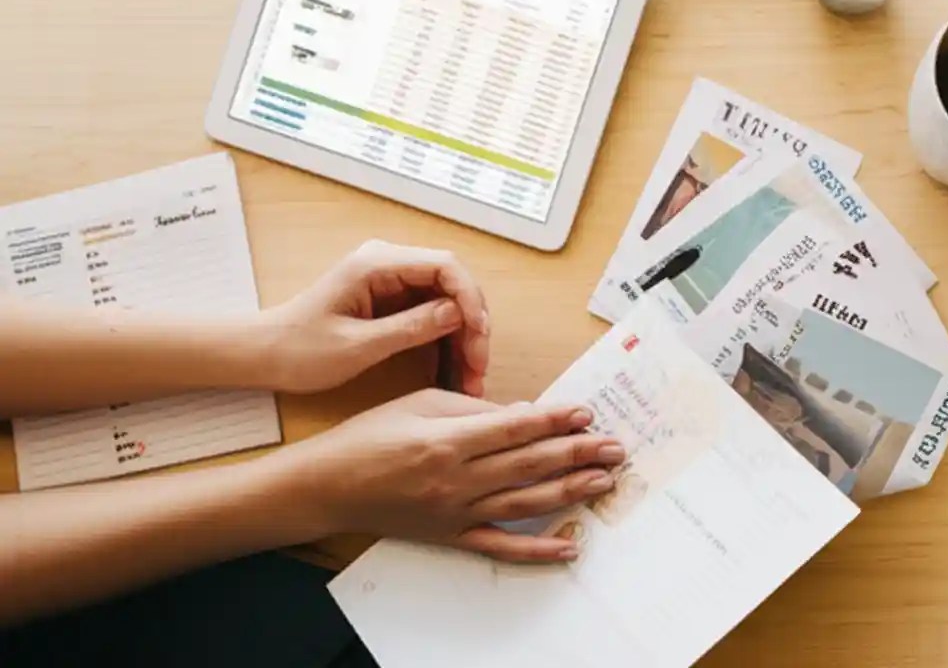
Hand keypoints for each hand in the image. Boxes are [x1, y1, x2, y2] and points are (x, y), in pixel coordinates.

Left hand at [258, 240, 489, 395]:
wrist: (265, 355)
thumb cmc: (299, 350)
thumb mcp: (357, 345)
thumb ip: (410, 327)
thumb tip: (457, 314)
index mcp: (376, 264)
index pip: (444, 265)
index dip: (470, 298)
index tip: (479, 335)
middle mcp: (388, 265)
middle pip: (452, 285)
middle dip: (472, 325)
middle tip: (478, 368)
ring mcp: (391, 282)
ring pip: (447, 303)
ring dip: (463, 339)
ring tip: (471, 379)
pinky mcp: (392, 302)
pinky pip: (432, 316)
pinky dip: (447, 344)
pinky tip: (455, 373)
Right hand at [269, 389, 625, 561]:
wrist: (328, 486)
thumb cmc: (370, 436)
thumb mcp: (419, 403)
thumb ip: (474, 410)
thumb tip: (525, 413)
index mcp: (447, 439)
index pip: (515, 428)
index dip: (556, 420)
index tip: (587, 412)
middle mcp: (456, 479)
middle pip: (530, 465)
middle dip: (578, 453)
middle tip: (615, 446)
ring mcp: (457, 512)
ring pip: (525, 503)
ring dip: (570, 492)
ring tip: (605, 481)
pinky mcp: (452, 536)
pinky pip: (502, 546)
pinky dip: (538, 549)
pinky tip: (570, 544)